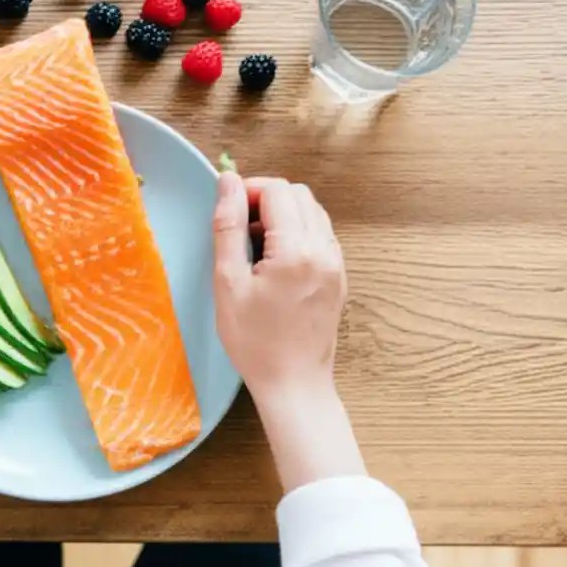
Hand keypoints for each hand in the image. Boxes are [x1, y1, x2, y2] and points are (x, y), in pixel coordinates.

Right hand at [213, 173, 346, 401]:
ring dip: (283, 216)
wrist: (294, 383)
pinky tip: (276, 262)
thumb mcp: (228, 283)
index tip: (228, 211)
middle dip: (266, 200)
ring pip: (312, 212)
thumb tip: (228, 182)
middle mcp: (324, 250)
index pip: (277, 190)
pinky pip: (321, 235)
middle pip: (298, 195)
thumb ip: (227, 227)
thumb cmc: (255, 341)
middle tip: (239, 230)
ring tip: (256, 247)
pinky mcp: (339, 276)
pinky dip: (297, 234)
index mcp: (296, 250)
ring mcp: (336, 263)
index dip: (248, 191)